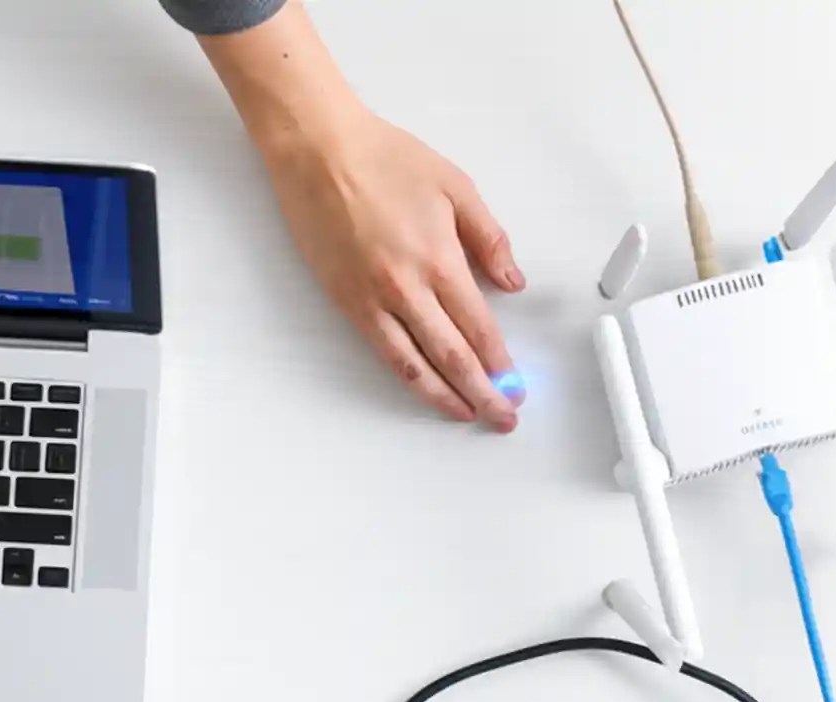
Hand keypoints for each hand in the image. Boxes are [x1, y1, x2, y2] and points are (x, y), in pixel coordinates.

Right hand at [262, 109, 526, 431]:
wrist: (319, 152)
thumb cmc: (384, 159)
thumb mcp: (456, 186)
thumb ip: (489, 238)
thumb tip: (513, 281)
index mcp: (439, 257)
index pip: (479, 326)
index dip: (501, 363)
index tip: (516, 385)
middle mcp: (407, 286)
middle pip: (453, 356)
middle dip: (483, 393)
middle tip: (503, 417)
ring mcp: (373, 299)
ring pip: (415, 366)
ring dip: (445, 397)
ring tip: (468, 415)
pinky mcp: (345, 301)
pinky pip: (383, 351)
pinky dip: (407, 377)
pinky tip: (423, 388)